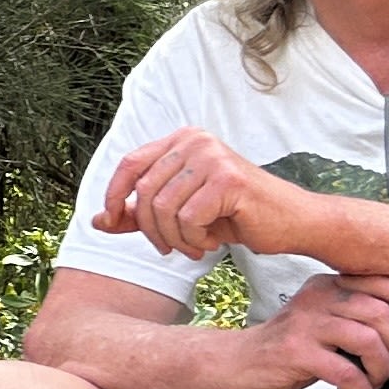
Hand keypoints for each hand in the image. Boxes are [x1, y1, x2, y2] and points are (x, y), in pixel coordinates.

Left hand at [98, 128, 312, 261]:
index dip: (113, 195)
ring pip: (164, 208)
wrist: (291, 222)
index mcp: (181, 140)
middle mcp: (195, 141)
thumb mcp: (180, 212)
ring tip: (195, 246)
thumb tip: (97, 221)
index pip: (129, 164)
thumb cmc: (235, 216)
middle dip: (151, 230)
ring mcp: (213, 157)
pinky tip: (212, 241)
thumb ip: (139, 213)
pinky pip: (188, 219)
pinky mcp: (228, 180)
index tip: (110, 222)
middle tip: (172, 248)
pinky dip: (195, 240)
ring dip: (174, 239)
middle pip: (144, 191)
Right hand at [235, 271, 388, 388]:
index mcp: (329, 285)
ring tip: (371, 382)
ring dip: (380, 369)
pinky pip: (345, 370)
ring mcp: (306, 324)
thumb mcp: (322, 319)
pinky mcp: (296, 352)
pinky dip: (358, 388)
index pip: (381, 281)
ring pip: (367, 340)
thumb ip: (356, 314)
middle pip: (380, 313)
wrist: (238, 361)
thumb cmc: (288, 346)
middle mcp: (318, 298)